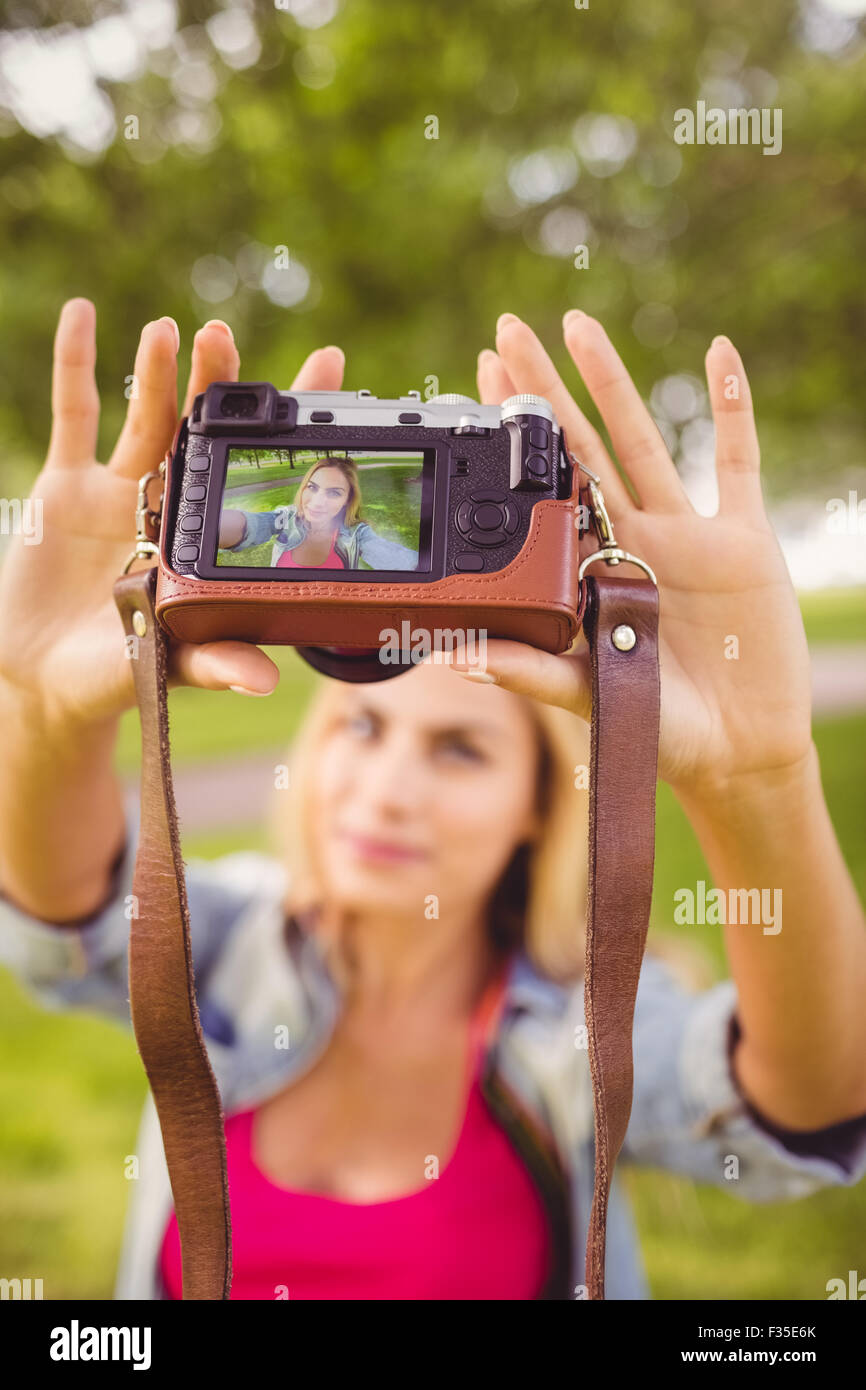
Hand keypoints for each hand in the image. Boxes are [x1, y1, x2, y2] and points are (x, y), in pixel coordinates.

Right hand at [0, 299, 344, 730]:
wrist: (46, 682)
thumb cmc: (119, 675)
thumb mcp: (166, 662)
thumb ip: (214, 662)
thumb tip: (266, 679)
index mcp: (204, 537)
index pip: (253, 468)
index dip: (288, 419)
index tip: (327, 364)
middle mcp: (169, 504)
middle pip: (198, 429)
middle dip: (214, 383)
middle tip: (225, 338)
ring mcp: (118, 491)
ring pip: (143, 415)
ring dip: (155, 370)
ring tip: (169, 330)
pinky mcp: (64, 486)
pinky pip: (71, 413)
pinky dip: (76, 363)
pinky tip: (83, 314)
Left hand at [450, 310, 812, 798]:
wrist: (738, 752)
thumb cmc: (658, 732)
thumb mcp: (589, 696)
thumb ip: (527, 669)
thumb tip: (449, 656)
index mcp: (587, 573)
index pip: (541, 489)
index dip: (512, 438)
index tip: (477, 384)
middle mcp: (629, 542)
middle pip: (580, 449)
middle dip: (543, 391)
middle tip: (505, 329)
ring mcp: (685, 535)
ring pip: (645, 439)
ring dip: (613, 381)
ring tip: (578, 322)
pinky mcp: (742, 540)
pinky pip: (738, 459)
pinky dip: (733, 406)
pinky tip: (719, 353)